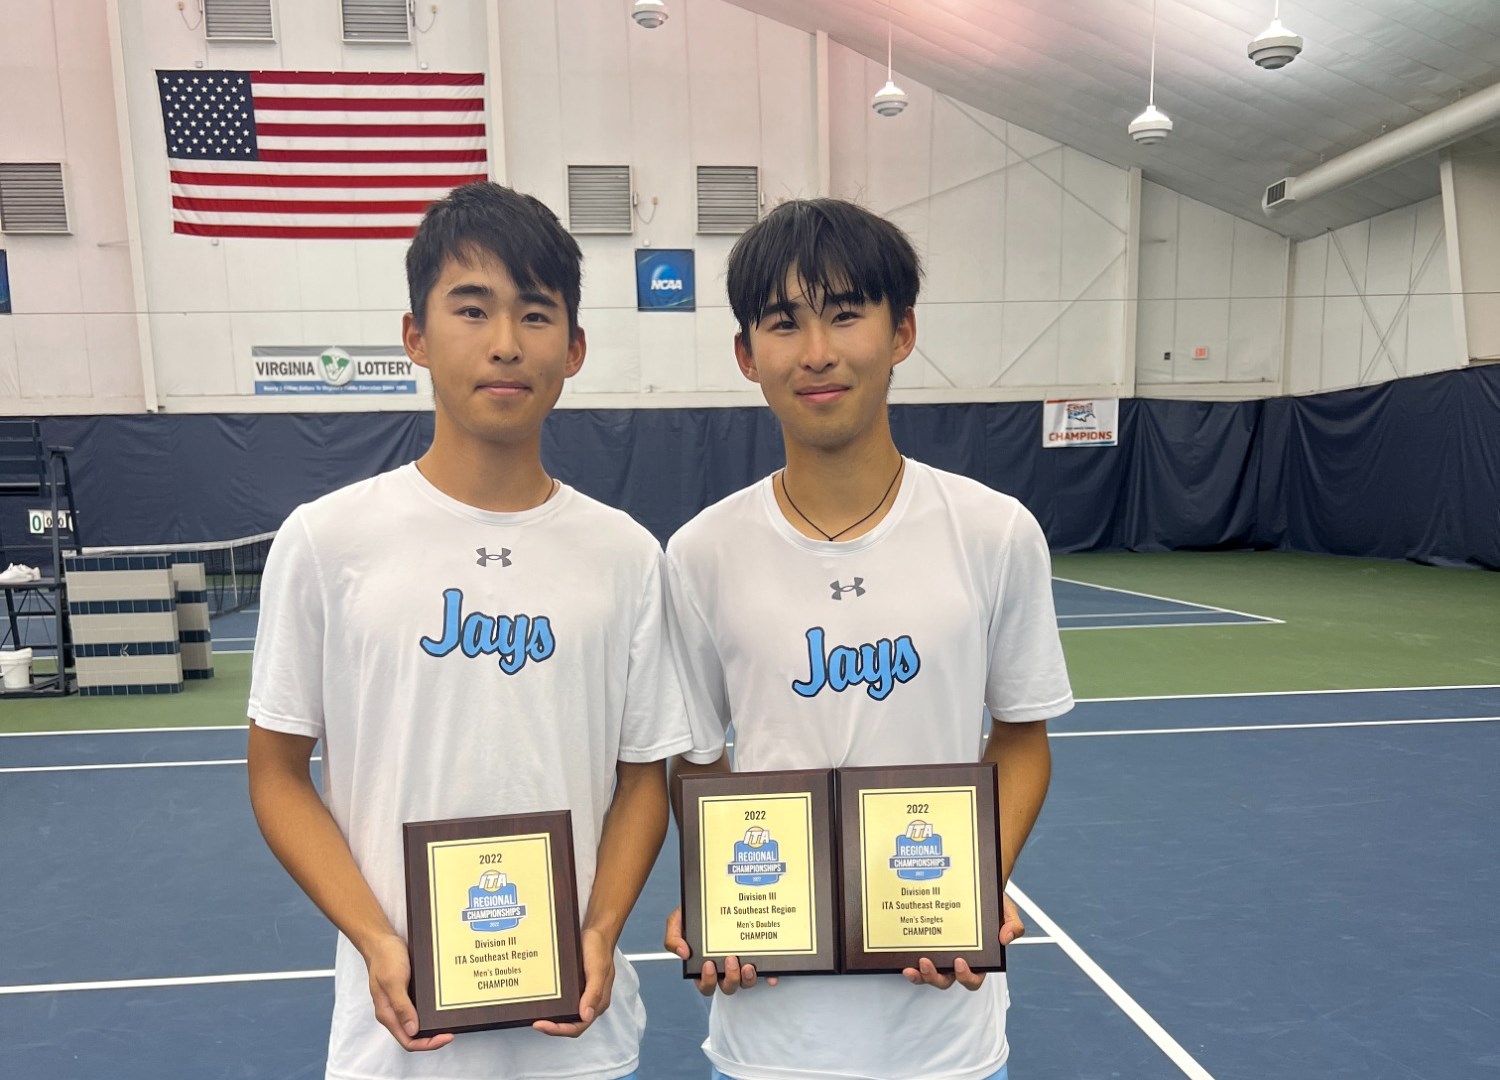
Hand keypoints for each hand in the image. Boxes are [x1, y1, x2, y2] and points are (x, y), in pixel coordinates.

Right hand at [363, 933, 453, 1051]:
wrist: (382, 940)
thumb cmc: (385, 958)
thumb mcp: (394, 981)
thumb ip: (401, 1006)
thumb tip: (413, 1030)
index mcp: (388, 1014)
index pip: (408, 1041)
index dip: (428, 1044)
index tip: (446, 1036)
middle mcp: (394, 1012)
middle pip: (414, 1035)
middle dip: (433, 1037)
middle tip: (451, 1030)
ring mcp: (401, 1003)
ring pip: (418, 1022)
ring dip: (433, 1024)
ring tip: (450, 1020)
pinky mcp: (408, 993)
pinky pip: (420, 1008)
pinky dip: (431, 1010)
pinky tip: (442, 1005)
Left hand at [535, 928, 614, 1036]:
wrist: (596, 932)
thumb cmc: (599, 949)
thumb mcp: (598, 970)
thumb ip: (594, 993)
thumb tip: (586, 1016)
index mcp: (598, 1002)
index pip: (578, 1026)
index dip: (559, 1030)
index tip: (541, 1025)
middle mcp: (589, 1002)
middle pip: (570, 1023)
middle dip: (552, 1027)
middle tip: (535, 1022)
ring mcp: (581, 995)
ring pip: (566, 1014)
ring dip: (551, 1018)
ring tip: (536, 1015)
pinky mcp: (574, 987)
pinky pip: (563, 1000)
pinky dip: (552, 1004)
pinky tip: (542, 1000)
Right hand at [664, 906, 776, 996]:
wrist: (715, 897)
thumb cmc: (696, 915)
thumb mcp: (677, 922)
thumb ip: (673, 937)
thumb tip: (682, 953)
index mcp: (704, 966)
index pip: (705, 984)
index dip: (708, 980)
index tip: (709, 964)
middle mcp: (724, 969)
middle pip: (728, 987)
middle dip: (730, 978)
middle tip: (730, 960)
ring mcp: (741, 965)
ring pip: (745, 983)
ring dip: (747, 979)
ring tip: (748, 966)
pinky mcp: (757, 958)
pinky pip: (765, 973)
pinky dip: (769, 976)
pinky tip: (771, 974)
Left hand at [902, 894, 1024, 991]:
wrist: (974, 889)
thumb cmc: (991, 905)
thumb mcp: (1007, 911)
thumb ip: (1013, 925)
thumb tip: (1005, 938)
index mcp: (977, 959)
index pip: (973, 978)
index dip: (966, 976)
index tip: (959, 962)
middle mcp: (956, 961)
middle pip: (946, 980)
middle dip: (935, 977)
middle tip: (927, 963)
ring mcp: (939, 955)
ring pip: (928, 975)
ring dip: (919, 975)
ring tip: (912, 966)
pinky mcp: (926, 945)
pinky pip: (916, 960)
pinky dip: (910, 963)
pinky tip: (904, 958)